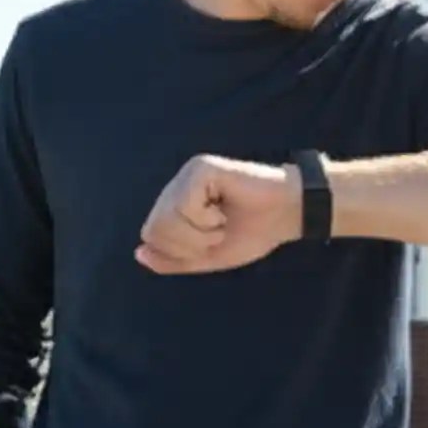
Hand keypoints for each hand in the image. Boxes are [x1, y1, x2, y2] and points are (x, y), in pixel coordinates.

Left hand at [135, 154, 301, 274]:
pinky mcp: (202, 168)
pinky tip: (225, 209)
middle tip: (218, 234)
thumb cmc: (253, 231)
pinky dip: (207, 219)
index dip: (179, 251)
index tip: (211, 243)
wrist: (288, 215)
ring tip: (222, 223)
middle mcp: (177, 185)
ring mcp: (188, 174)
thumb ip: (174, 259)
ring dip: (200, 234)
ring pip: (167, 219)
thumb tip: (139, 253)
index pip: (150, 235)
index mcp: (175, 203)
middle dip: (189, 245)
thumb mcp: (208, 255)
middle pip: (154, 229)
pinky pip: (186, 206)